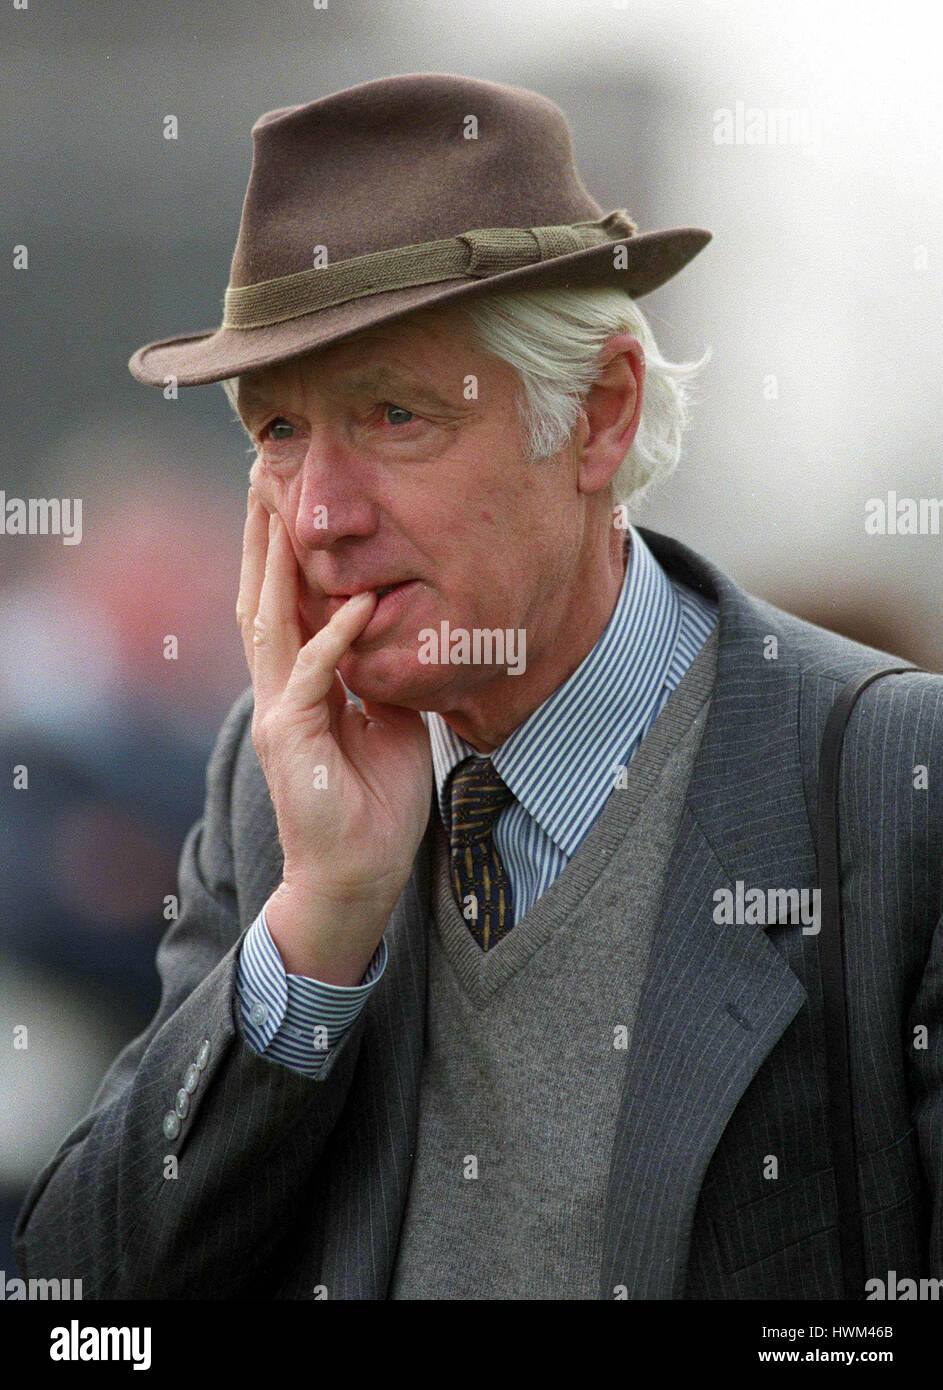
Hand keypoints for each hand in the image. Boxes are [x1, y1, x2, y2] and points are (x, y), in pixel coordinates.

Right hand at [236, 490, 431, 974]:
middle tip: (261, 475)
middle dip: (261, 536)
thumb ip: (380, 676)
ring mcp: (280, 712)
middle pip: (262, 596)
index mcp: (300, 685)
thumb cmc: (374, 803)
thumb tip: (394, 635)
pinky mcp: (292, 738)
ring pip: (270, 623)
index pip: (288, 604)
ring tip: (278, 508)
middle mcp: (279, 689)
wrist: (357, 874)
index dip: (283, 550)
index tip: (286, 497)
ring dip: (276, 564)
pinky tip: (355, 600)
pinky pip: (313, 676)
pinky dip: (334, 638)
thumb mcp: (387, 723)